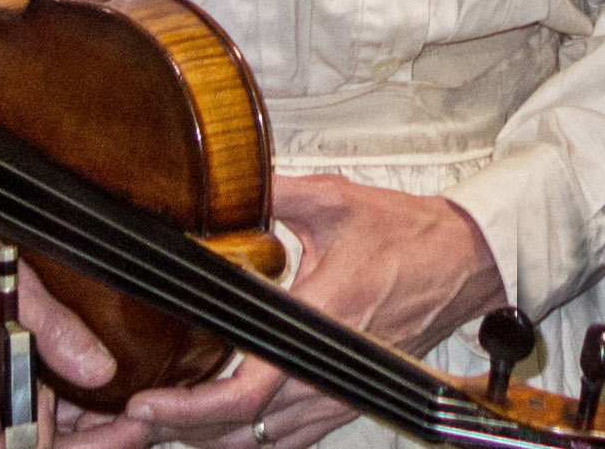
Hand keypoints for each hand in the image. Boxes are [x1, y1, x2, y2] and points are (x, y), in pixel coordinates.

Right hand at [0, 213, 144, 447]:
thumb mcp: (5, 279)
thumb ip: (54, 325)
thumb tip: (100, 370)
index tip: (101, 429)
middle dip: (88, 445)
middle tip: (139, 422)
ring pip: (28, 446)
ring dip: (82, 437)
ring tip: (131, 415)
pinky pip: (23, 428)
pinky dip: (64, 422)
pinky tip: (101, 406)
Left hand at [116, 173, 508, 447]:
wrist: (467, 261)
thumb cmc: (412, 236)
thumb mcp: (336, 201)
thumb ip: (274, 191)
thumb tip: (222, 182)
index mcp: (320, 320)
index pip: (244, 392)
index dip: (190, 408)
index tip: (148, 400)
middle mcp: (328, 370)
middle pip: (242, 432)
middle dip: (182, 430)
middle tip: (136, 417)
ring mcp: (340, 393)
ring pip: (263, 444)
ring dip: (212, 439)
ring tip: (167, 422)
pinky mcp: (349, 399)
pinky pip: (291, 439)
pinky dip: (251, 440)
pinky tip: (222, 427)